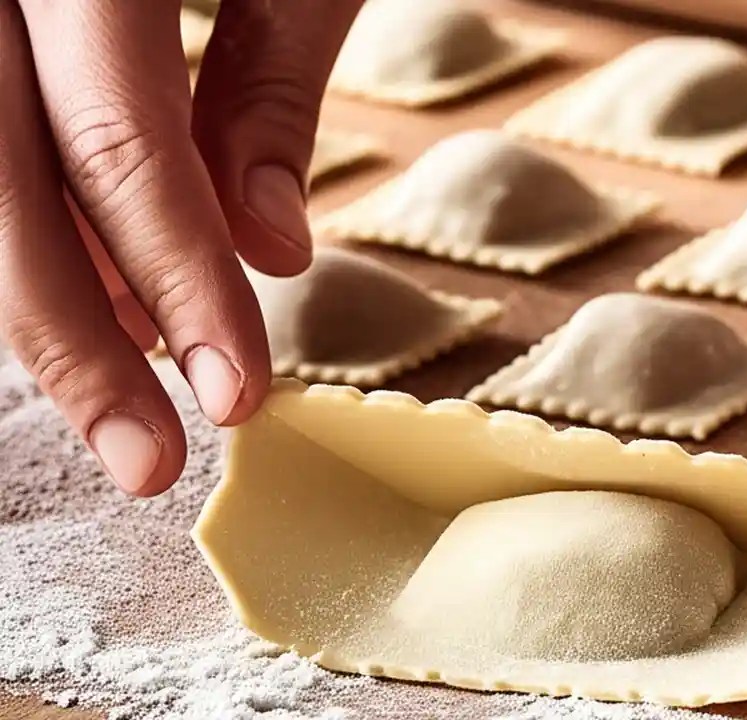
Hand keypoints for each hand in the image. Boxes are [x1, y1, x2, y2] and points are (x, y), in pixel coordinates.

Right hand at [0, 1, 361, 495]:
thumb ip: (267, 87)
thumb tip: (269, 257)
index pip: (119, 143)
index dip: (177, 285)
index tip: (233, 395)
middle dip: (73, 342)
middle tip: (147, 458)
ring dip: (36, 291)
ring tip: (118, 382)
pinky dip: (17, 213)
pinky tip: (87, 278)